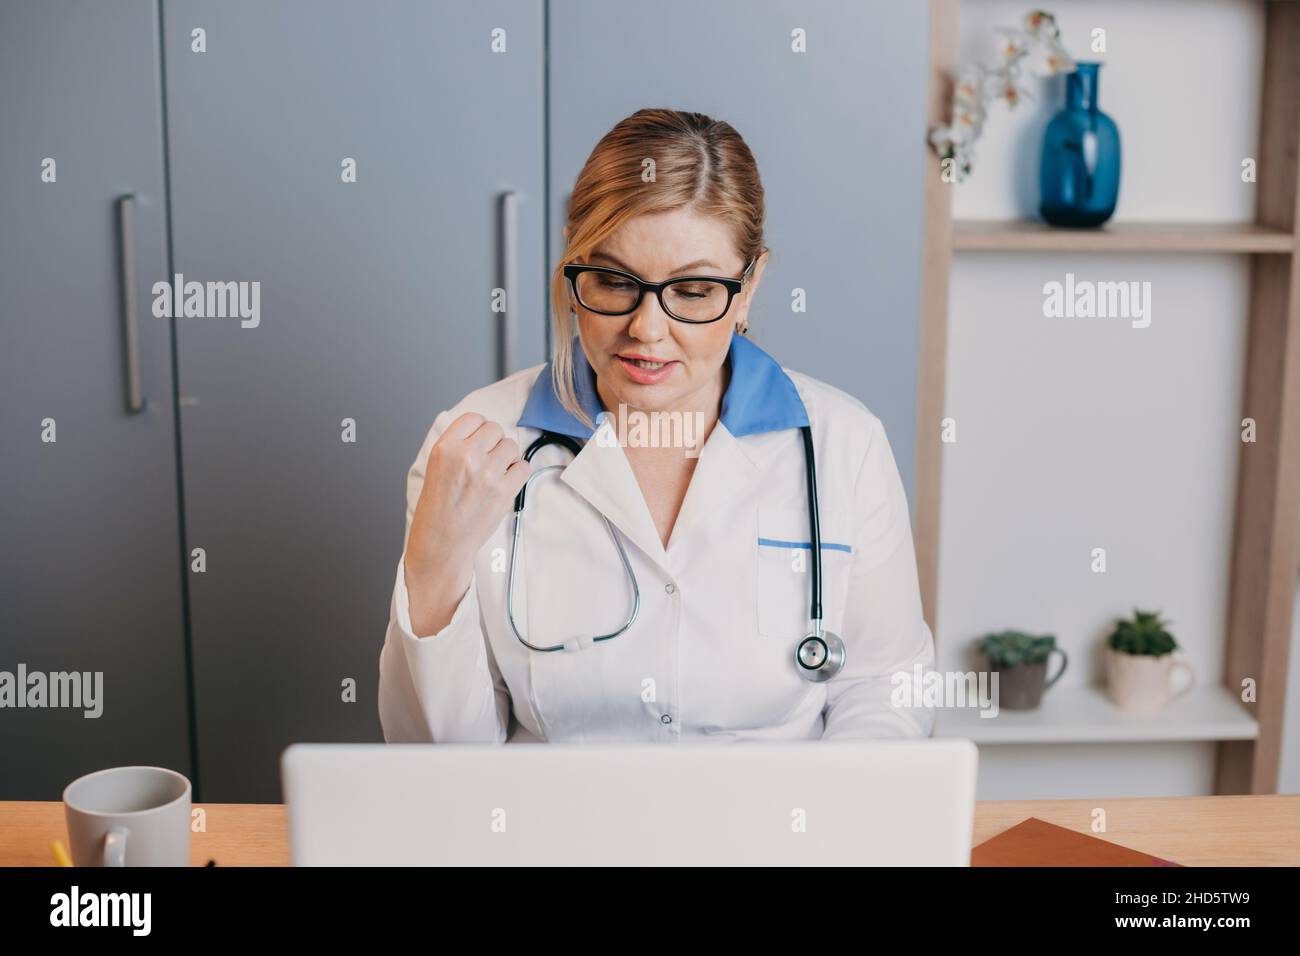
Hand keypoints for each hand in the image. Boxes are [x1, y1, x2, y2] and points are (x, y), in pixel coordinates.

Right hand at [403, 413, 529, 635]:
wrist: (442, 542)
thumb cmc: (437, 508)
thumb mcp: (435, 467)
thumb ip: (457, 446)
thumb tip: (482, 431)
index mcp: (445, 448)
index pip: (473, 418)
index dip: (478, 429)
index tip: (478, 440)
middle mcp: (466, 456)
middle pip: (495, 429)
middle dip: (493, 443)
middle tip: (486, 460)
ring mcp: (487, 473)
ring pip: (511, 446)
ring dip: (507, 457)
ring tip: (494, 473)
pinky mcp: (504, 490)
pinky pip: (523, 466)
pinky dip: (518, 473)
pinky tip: (504, 482)